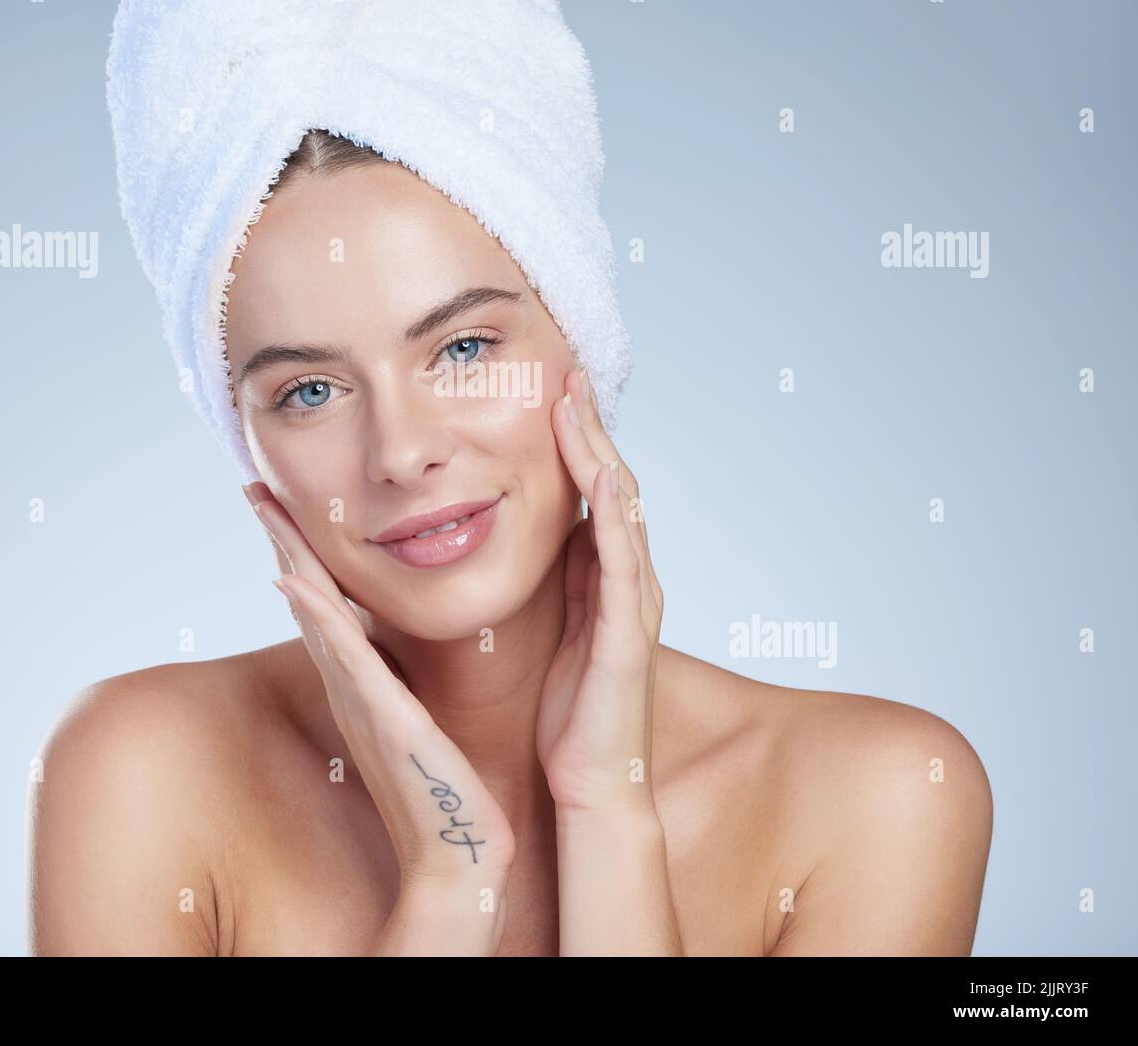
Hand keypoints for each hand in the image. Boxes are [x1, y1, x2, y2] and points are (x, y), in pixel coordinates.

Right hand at [240, 482, 517, 892]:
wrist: (459, 854)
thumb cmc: (443, 789)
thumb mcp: (415, 716)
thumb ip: (398, 680)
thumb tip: (395, 642)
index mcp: (360, 680)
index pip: (325, 600)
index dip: (301, 549)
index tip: (282, 501)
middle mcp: (348, 683)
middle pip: (306, 596)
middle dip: (281, 538)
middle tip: (254, 484)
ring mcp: (359, 698)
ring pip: (316, 612)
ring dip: (289, 556)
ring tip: (266, 507)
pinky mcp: (383, 715)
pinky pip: (345, 656)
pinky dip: (317, 615)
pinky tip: (292, 579)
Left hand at [535, 367, 664, 816]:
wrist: (591, 787)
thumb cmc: (570, 717)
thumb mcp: (553, 631)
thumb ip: (554, 583)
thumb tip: (524, 537)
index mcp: (604, 579)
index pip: (592, 493)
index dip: (574, 440)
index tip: (550, 389)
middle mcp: (629, 581)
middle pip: (611, 486)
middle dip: (588, 428)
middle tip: (567, 372)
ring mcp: (635, 604)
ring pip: (623, 510)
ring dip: (600, 452)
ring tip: (577, 401)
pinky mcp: (630, 634)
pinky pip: (625, 563)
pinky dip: (614, 515)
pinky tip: (599, 475)